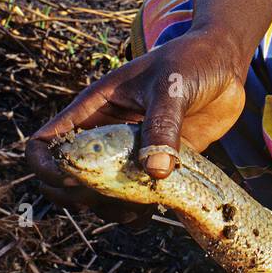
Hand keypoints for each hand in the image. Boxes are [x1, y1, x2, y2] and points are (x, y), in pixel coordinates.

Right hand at [25, 28, 245, 214]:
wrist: (225, 63)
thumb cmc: (192, 60)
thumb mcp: (171, 85)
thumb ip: (162, 125)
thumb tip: (155, 171)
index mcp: (94, 109)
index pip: (46, 142)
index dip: (47, 165)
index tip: (72, 175)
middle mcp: (106, 135)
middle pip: (68, 180)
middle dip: (80, 196)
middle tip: (112, 195)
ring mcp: (130, 153)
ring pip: (102, 195)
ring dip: (112, 209)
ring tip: (140, 205)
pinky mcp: (157, 165)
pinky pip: (138, 199)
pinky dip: (142, 211)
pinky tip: (160, 206)